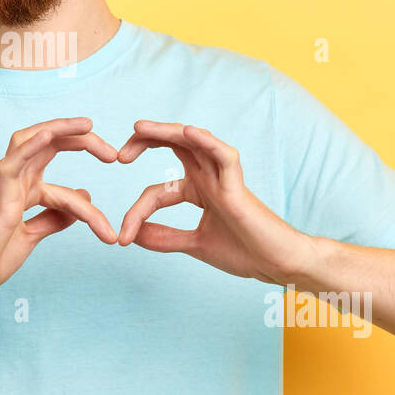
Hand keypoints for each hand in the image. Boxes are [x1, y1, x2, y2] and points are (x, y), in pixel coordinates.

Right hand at [0, 117, 119, 299]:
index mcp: (24, 186)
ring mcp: (5, 185)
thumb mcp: (32, 235)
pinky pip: (12, 162)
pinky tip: (49, 135)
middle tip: (113, 152)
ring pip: (29, 140)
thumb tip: (84, 198)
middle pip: (48, 141)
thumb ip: (54, 218)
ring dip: (59, 129)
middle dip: (80, 138)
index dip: (87, 153)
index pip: (56, 156)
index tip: (114, 158)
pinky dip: (30, 146)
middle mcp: (15, 179)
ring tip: (88, 125)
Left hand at [115, 120, 318, 285]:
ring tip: (139, 128)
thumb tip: (131, 236)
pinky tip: (189, 133)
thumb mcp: (194, 245)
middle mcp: (209, 178)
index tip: (122, 236)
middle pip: (174, 146)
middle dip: (144, 142)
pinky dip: (208, 142)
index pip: (157, 189)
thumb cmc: (244, 252)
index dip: (136, 211)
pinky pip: (224, 156)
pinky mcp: (239, 186)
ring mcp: (224, 179)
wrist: (277, 266)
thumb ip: (164, 238)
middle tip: (117, 154)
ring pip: (194, 143)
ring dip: (166, 132)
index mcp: (198, 190)